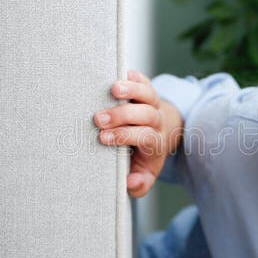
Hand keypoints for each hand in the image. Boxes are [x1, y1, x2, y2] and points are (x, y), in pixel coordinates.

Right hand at [93, 69, 182, 197]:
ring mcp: (152, 102)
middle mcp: (156, 120)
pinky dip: (133, 76)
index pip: (145, 137)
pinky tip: (119, 73)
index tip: (103, 138)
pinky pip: (143, 79)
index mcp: (155, 142)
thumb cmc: (144, 156)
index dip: (125, 136)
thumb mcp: (144, 175)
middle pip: (146, 115)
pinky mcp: (146, 88)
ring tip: (113, 90)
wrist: (159, 133)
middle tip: (98, 119)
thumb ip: (139, 184)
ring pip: (148, 93)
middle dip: (123, 116)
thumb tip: (130, 182)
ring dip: (132, 90)